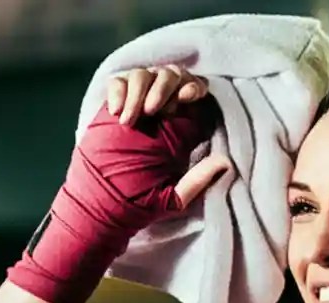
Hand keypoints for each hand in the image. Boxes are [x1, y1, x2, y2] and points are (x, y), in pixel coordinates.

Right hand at [6, 69, 227, 302]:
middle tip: (155, 111)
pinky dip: (119, 91)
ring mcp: (135, 106)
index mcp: (179, 127)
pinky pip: (118, 81)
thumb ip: (197, 181)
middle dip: (166, 84)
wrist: (102, 203)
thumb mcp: (173, 198)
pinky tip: (117, 113)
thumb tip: (226, 163)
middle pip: (170, 74)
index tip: (189, 97)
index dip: (194, 86)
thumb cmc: (138, 202)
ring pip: (144, 74)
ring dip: (140, 89)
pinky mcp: (111, 107)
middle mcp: (160, 111)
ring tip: (132, 120)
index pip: (193, 90)